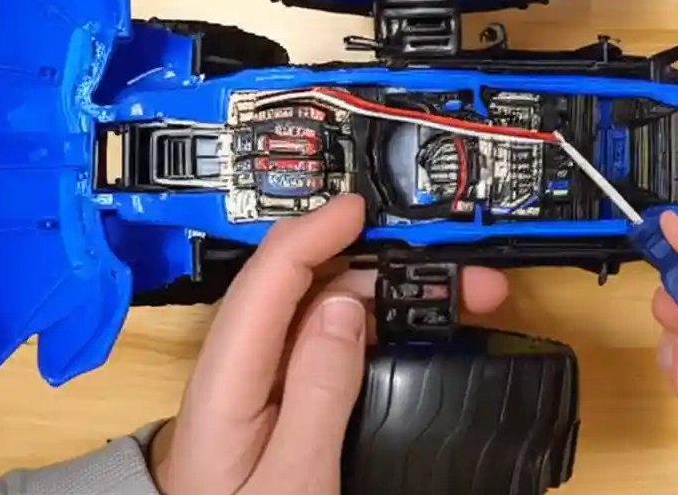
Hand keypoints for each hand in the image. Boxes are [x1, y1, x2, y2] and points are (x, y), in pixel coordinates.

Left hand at [147, 194, 509, 494]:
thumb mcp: (294, 479)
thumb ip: (318, 390)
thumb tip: (345, 306)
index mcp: (225, 382)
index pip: (268, 279)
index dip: (314, 232)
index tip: (359, 210)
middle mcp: (237, 369)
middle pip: (302, 286)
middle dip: (377, 263)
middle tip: (451, 271)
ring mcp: (258, 384)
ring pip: (322, 312)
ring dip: (386, 295)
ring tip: (452, 301)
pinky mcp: (278, 401)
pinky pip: (325, 344)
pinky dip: (373, 326)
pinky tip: (409, 328)